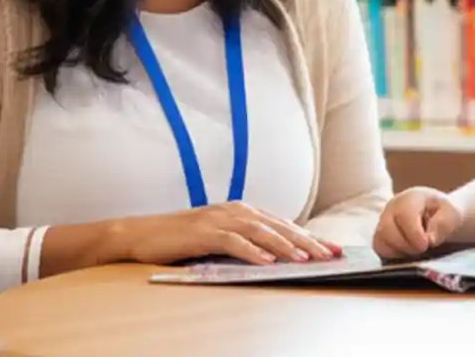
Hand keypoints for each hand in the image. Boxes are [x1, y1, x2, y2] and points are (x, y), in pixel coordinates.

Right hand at [110, 202, 343, 265]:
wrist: (141, 233)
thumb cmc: (182, 239)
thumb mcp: (220, 236)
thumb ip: (246, 241)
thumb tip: (277, 256)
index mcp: (243, 211)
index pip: (284, 224)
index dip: (310, 236)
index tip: (333, 248)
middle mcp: (235, 210)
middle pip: (279, 226)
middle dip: (307, 241)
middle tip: (331, 255)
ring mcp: (219, 220)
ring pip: (261, 232)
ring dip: (285, 246)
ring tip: (306, 259)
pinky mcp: (203, 233)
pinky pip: (233, 242)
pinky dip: (252, 252)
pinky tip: (267, 263)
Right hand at [372, 187, 462, 258]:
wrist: (439, 216)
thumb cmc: (444, 214)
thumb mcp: (452, 214)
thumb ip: (443, 224)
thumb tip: (429, 239)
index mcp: (410, 198)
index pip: (404, 215)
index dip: (414, 234)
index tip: (426, 245)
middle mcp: (392, 208)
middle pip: (387, 229)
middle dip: (406, 245)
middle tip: (422, 249)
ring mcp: (383, 221)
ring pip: (380, 242)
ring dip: (399, 252)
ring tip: (416, 251)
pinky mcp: (381, 236)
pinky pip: (380, 249)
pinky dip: (393, 256)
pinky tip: (408, 253)